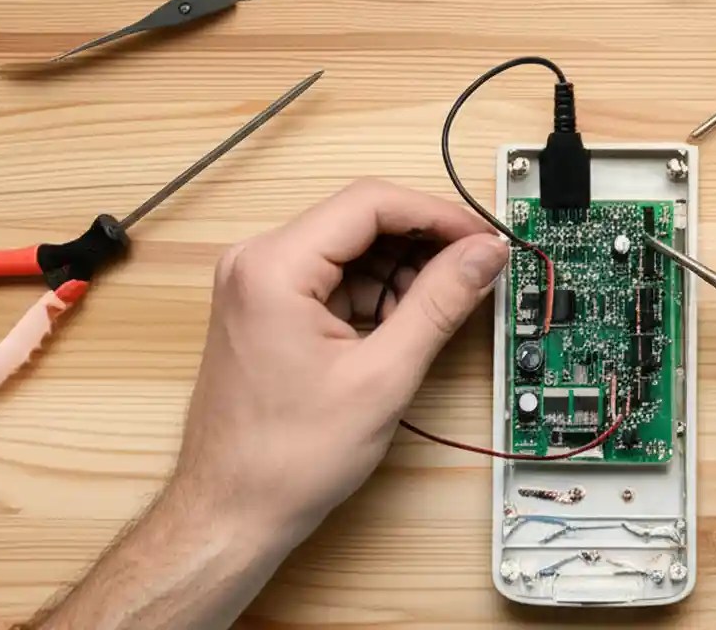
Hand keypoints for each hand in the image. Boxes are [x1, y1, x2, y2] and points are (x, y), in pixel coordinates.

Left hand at [173, 178, 507, 539]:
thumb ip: (439, 303)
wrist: (232, 512)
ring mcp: (260, 285)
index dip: (436, 215)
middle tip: (476, 271)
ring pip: (353, 251)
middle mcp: (258, 263)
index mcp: (273, 267)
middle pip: (361, 221)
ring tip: (439, 314)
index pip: (370, 203)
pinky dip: (378, 296)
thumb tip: (483, 255)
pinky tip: (404, 328)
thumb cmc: (285, 459)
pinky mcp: (269, 309)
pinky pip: (336, 280)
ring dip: (403, 274)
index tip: (482, 237)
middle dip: (424, 245)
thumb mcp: (383, 377)